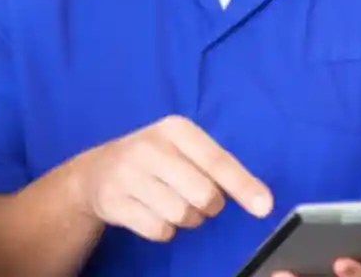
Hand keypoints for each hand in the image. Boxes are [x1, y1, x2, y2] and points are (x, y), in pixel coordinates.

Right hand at [72, 115, 273, 241]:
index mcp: (175, 129)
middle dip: (208, 206)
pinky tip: (152, 212)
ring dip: (186, 219)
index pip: (217, 160)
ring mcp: (128, 175)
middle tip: (196, 198)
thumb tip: (260, 199)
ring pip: (182, 215)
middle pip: (203, 195)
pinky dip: (164, 229)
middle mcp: (150, 147)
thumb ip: (218, 167)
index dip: (243, 185)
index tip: (264, 207)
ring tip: (171, 203)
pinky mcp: (114, 202)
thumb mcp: (182, 149)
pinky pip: (159, 230)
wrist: (96, 172)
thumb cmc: (155, 160)